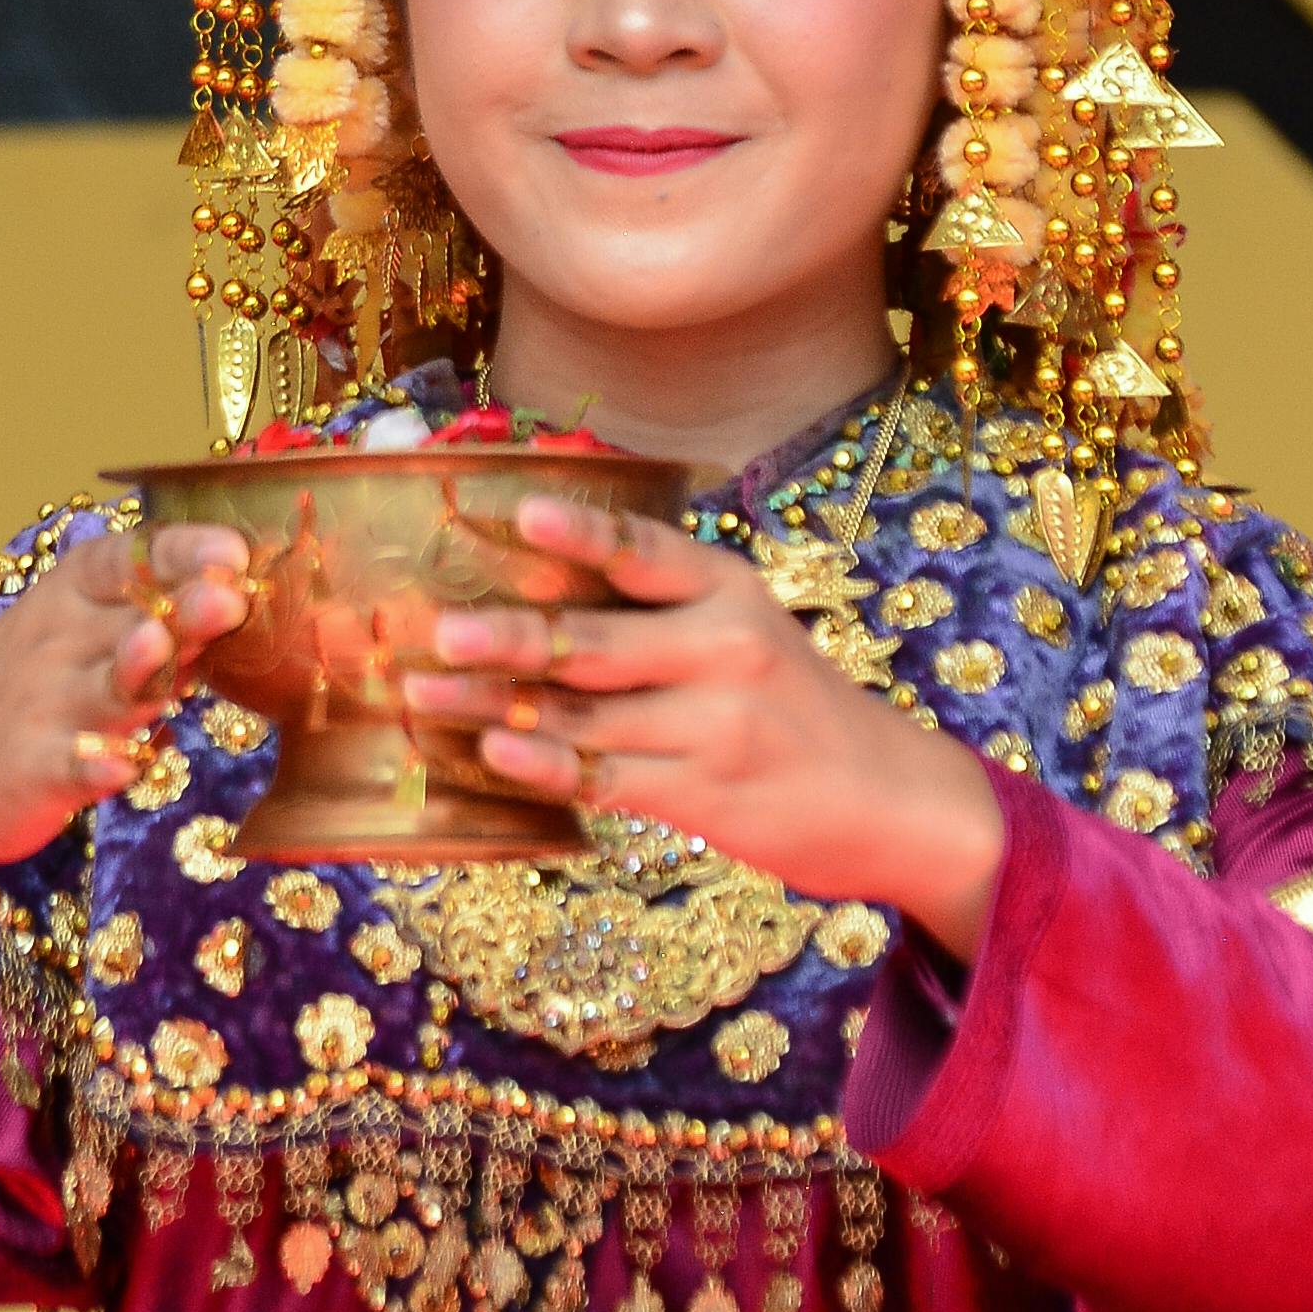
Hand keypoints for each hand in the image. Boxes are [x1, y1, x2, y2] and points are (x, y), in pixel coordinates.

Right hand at [0, 522, 248, 1137]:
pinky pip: (71, 762)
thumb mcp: (74, 632)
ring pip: (108, 687)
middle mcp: (61, 643)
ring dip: (137, 669)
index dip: (183, 553)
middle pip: (134, 621)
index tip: (232, 552)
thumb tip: (243, 587)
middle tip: (229, 597)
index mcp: (73, 595)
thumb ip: (154, 612)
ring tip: (161, 650)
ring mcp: (46, 707)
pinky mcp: (35, 770)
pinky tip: (118, 763)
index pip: (131, 557)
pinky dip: (94, 763)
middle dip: (184, 610)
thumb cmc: (23, 689)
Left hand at [402, 497, 1007, 961]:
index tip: (518, 513)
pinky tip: (492, 756)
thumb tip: (538, 585)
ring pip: (583, 715)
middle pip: (593, 641)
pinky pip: (605, 778)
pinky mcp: (703, 794)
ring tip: (423, 696)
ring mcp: (714, 726)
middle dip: (507, 638)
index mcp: (730, 591)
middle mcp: (725, 650)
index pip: (645, 555)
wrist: (889, 798)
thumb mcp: (749, 628)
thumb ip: (663, 604)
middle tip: (436, 630)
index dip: (580, 535)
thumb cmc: (795, 704)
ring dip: (492, 708)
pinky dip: (543, 768)